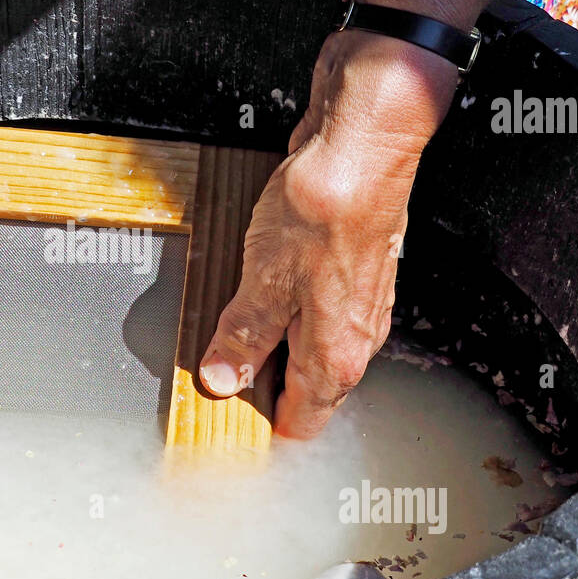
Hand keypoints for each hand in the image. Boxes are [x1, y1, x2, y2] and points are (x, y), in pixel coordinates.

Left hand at [198, 29, 458, 438]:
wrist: (364, 142)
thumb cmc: (326, 206)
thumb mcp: (264, 280)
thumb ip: (243, 336)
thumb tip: (222, 378)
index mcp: (336, 355)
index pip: (301, 424)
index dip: (260, 433)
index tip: (225, 435)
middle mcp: (355, 338)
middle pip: (305, 391)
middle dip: (260, 391)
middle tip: (214, 383)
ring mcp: (356, 305)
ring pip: (309, 349)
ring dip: (269, 349)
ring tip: (226, 337)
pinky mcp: (348, 272)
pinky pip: (312, 312)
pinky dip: (283, 314)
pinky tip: (255, 292)